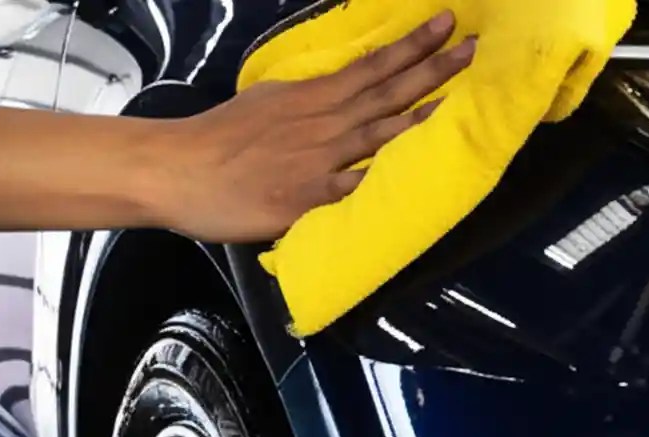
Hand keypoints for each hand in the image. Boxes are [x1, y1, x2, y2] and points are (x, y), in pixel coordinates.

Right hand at [146, 10, 473, 243]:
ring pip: (379, 134)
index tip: (446, 24)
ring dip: (421, 115)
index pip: (373, 66)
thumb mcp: (267, 101)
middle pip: (387, 93)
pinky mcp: (308, 199)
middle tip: (472, 48)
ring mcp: (319, 161)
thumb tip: (338, 95)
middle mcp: (323, 124)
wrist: (177, 170)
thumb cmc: (219, 138)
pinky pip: (355, 189)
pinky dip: (386, 178)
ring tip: (458, 96)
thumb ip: (308, 100)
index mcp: (313, 97)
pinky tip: (415, 168)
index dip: (412, 46)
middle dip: (433, 70)